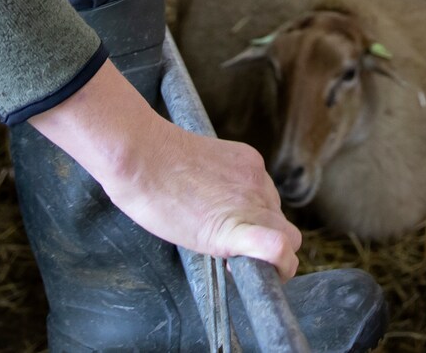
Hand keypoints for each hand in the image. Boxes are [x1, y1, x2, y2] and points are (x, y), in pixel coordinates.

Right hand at [32, 62, 301, 276]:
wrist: (141, 155)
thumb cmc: (153, 161)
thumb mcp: (197, 168)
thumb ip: (216, 188)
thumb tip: (212, 212)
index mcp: (250, 166)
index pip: (268, 203)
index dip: (256, 224)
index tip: (233, 232)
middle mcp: (259, 183)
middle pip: (281, 222)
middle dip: (265, 241)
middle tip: (233, 254)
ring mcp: (252, 203)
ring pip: (284, 238)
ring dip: (263, 254)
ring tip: (229, 260)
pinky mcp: (237, 225)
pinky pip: (272, 246)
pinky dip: (275, 261)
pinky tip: (265, 272)